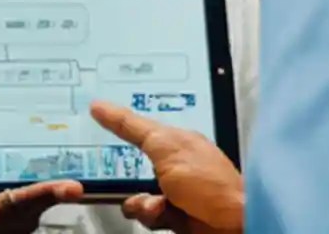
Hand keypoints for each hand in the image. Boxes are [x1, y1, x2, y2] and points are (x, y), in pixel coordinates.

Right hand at [90, 101, 243, 233]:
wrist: (234, 225)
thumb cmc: (210, 183)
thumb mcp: (164, 147)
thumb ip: (131, 127)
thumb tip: (101, 106)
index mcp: (177, 142)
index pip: (140, 127)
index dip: (118, 124)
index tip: (95, 114)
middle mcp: (176, 166)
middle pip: (133, 166)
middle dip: (125, 176)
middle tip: (120, 179)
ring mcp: (175, 193)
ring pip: (137, 194)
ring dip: (140, 202)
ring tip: (156, 205)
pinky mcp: (175, 217)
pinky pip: (147, 215)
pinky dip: (150, 215)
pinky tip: (162, 216)